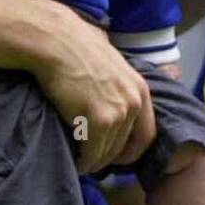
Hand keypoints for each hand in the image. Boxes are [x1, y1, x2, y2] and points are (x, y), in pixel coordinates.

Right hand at [32, 15, 154, 174]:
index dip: (131, 149)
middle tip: (92, 158)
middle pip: (125, 146)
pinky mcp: (99, 122)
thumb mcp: (111, 63)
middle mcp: (134, 103)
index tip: (116, 154)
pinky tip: (75, 160)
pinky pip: (92, 154)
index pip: (146, 134)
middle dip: (108, 156)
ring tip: (81, 160)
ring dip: (94, 160)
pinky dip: (84, 161)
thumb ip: (118, 84)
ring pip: (108, 153)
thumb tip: (109, 95)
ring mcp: (118, 113)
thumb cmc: (77, 47)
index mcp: (140, 89)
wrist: (58, 43)